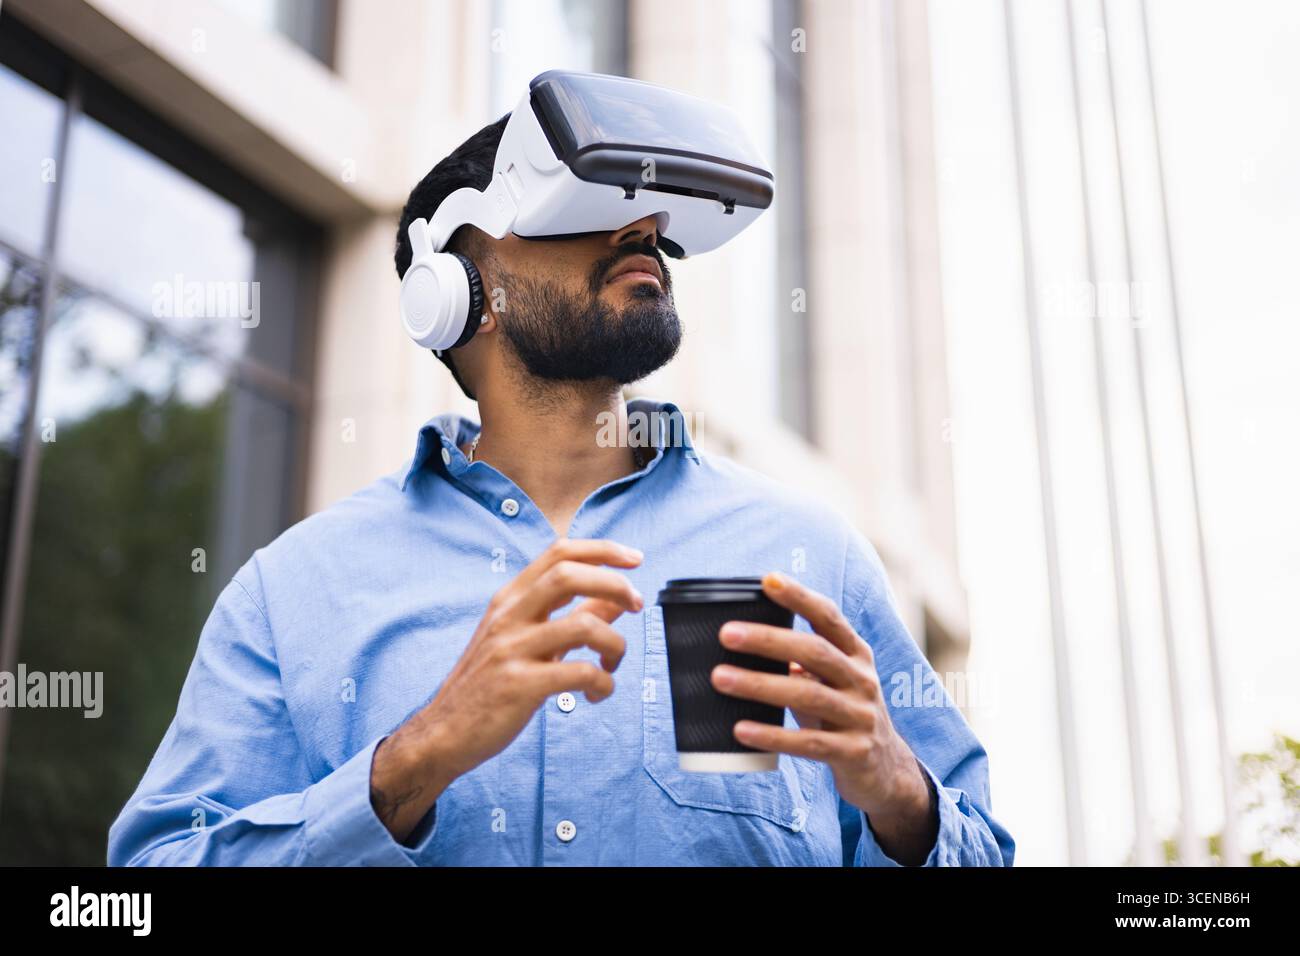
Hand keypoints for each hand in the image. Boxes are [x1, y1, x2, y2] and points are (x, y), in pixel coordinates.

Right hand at [370, 537, 643, 841]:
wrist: (443, 733)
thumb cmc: (490, 685)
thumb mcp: (527, 640)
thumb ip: (571, 616)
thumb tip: (618, 599)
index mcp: (510, 599)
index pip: (559, 553)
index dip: (602, 550)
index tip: (635, 559)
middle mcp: (508, 616)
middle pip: (568, 574)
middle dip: (614, 584)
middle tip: (636, 604)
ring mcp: (511, 650)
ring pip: (583, 626)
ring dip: (615, 644)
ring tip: (612, 664)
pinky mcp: (519, 686)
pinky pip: (579, 673)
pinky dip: (603, 682)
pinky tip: (597, 693)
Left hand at [709, 571, 937, 864]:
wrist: (885, 769)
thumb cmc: (842, 713)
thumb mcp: (830, 680)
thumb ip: (798, 659)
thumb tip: (742, 637)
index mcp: (856, 654)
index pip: (828, 617)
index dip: (800, 597)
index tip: (768, 580)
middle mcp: (862, 679)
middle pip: (815, 652)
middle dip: (768, 640)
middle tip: (726, 634)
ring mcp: (861, 716)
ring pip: (808, 694)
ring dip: (760, 685)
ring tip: (720, 678)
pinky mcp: (853, 753)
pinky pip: (808, 743)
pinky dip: (773, 735)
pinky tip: (741, 729)